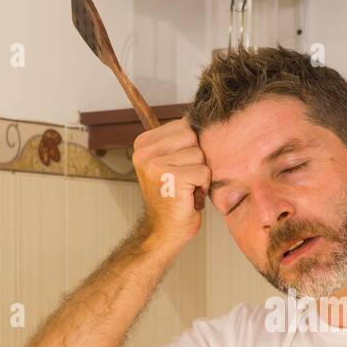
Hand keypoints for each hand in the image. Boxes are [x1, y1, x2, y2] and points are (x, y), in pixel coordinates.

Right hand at [131, 115, 207, 249]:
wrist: (166, 230)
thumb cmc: (174, 196)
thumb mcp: (170, 162)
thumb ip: (179, 140)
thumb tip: (200, 117)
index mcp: (143, 143)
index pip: (184, 125)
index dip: (191, 148)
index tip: (179, 168)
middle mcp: (144, 152)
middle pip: (192, 136)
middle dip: (197, 158)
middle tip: (185, 179)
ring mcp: (155, 165)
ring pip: (200, 154)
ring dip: (200, 173)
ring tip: (187, 188)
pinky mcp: (171, 178)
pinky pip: (204, 171)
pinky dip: (203, 185)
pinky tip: (190, 196)